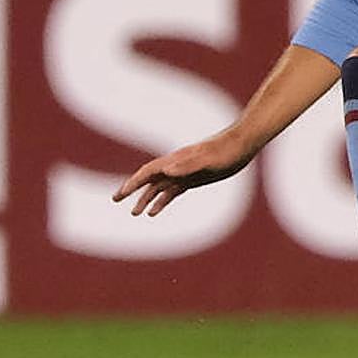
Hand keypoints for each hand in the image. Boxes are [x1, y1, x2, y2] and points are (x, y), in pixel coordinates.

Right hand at [111, 130, 257, 216]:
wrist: (241, 144)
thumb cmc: (225, 151)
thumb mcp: (208, 160)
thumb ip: (187, 166)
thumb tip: (165, 171)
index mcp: (176, 161)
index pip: (148, 172)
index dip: (133, 183)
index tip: (120, 194)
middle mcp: (176, 167)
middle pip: (149, 179)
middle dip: (132, 189)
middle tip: (116, 200)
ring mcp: (184, 173)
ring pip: (159, 188)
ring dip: (146, 199)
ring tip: (134, 213)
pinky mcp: (193, 179)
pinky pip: (172, 191)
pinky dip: (162, 201)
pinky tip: (154, 212)